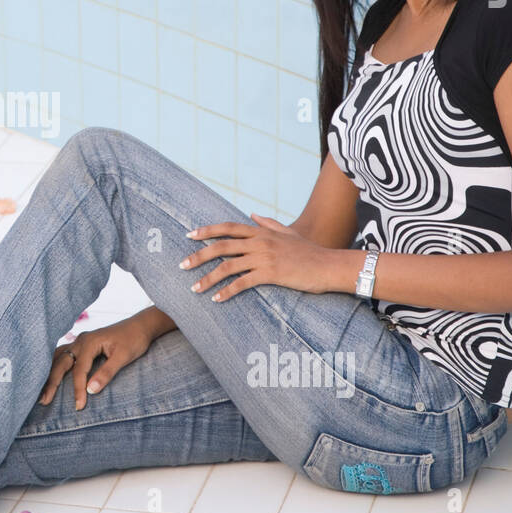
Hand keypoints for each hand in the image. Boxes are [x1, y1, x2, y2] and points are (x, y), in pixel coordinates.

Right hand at [36, 316, 154, 410]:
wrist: (141, 325)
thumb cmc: (134, 340)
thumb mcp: (123, 357)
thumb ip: (106, 373)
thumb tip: (91, 390)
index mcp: (89, 342)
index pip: (79, 370)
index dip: (77, 389)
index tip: (78, 406)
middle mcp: (80, 340)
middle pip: (60, 362)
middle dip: (51, 382)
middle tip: (43, 401)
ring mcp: (79, 341)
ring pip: (58, 357)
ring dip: (50, 373)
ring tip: (42, 391)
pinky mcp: (82, 344)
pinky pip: (63, 354)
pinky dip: (55, 365)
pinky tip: (50, 374)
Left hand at [180, 213, 336, 302]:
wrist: (330, 265)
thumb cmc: (311, 251)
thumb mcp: (289, 233)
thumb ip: (268, 223)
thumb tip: (252, 213)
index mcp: (261, 232)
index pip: (228, 227)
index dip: (207, 230)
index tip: (189, 235)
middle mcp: (260, 242)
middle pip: (221, 247)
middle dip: (198, 256)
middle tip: (182, 265)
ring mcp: (264, 257)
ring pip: (227, 267)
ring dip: (208, 278)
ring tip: (194, 288)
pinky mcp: (271, 274)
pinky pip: (242, 283)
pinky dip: (227, 291)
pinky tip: (216, 299)